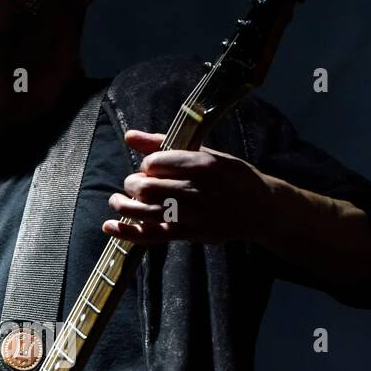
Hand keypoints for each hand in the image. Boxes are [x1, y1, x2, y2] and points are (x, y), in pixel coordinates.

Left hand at [102, 130, 271, 245]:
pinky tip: (109, 227)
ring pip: (146, 211)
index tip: (150, 168)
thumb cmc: (230, 176)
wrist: (260, 207)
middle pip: (147, 188)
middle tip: (133, 185)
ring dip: (124, 206)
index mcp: (202, 164)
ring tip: (116, 202)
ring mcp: (194, 215)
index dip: (146, 166)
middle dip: (132, 185)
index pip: (156, 163)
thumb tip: (129, 135)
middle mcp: (197, 190)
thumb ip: (164, 144)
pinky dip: (127, 232)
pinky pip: (152, 235)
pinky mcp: (190, 234)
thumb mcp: (204, 153)